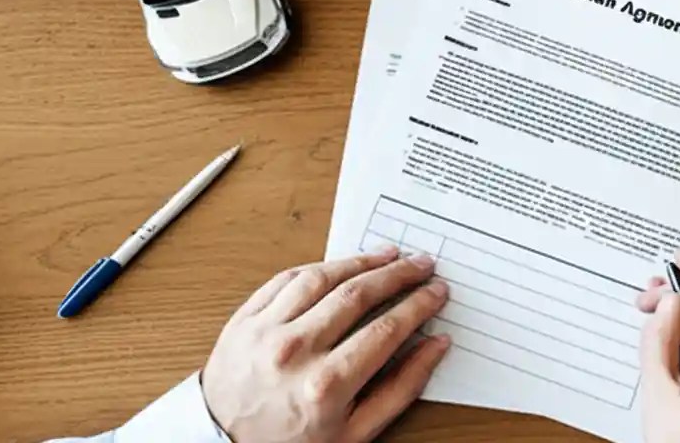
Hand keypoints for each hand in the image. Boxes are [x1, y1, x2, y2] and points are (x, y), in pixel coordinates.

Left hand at [202, 248, 450, 442]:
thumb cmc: (290, 442)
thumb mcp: (356, 432)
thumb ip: (401, 389)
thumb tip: (435, 346)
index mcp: (325, 386)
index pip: (386, 330)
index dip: (418, 305)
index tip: (435, 292)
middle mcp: (294, 353)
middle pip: (357, 295)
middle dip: (397, 274)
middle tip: (420, 265)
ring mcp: (265, 332)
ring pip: (321, 277)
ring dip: (360, 261)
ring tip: (387, 255)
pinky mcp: (244, 319)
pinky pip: (286, 279)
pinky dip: (319, 266)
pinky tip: (341, 264)